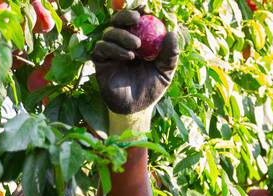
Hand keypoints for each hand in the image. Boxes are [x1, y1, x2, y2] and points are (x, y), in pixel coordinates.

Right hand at [92, 8, 180, 128]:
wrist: (136, 108)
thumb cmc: (151, 88)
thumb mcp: (165, 71)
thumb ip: (170, 54)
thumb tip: (173, 32)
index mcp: (136, 39)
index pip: (134, 20)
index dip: (138, 11)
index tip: (146, 8)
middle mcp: (120, 42)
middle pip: (118, 21)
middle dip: (125, 16)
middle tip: (137, 18)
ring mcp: (109, 51)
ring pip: (109, 32)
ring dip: (122, 35)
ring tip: (137, 45)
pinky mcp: (100, 61)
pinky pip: (102, 48)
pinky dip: (114, 49)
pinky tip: (128, 56)